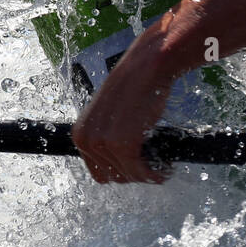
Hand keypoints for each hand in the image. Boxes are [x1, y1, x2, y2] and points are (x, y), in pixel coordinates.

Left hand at [70, 44, 174, 183]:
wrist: (145, 69)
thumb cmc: (132, 88)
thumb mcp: (107, 115)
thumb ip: (105, 136)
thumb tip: (117, 160)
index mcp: (80, 134)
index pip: (99, 172)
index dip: (121, 171)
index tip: (138, 166)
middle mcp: (87, 140)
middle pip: (114, 177)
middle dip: (135, 173)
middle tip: (153, 164)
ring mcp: (103, 144)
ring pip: (129, 176)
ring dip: (147, 175)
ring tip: (161, 165)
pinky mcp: (123, 145)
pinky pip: (141, 172)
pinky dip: (155, 175)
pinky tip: (165, 169)